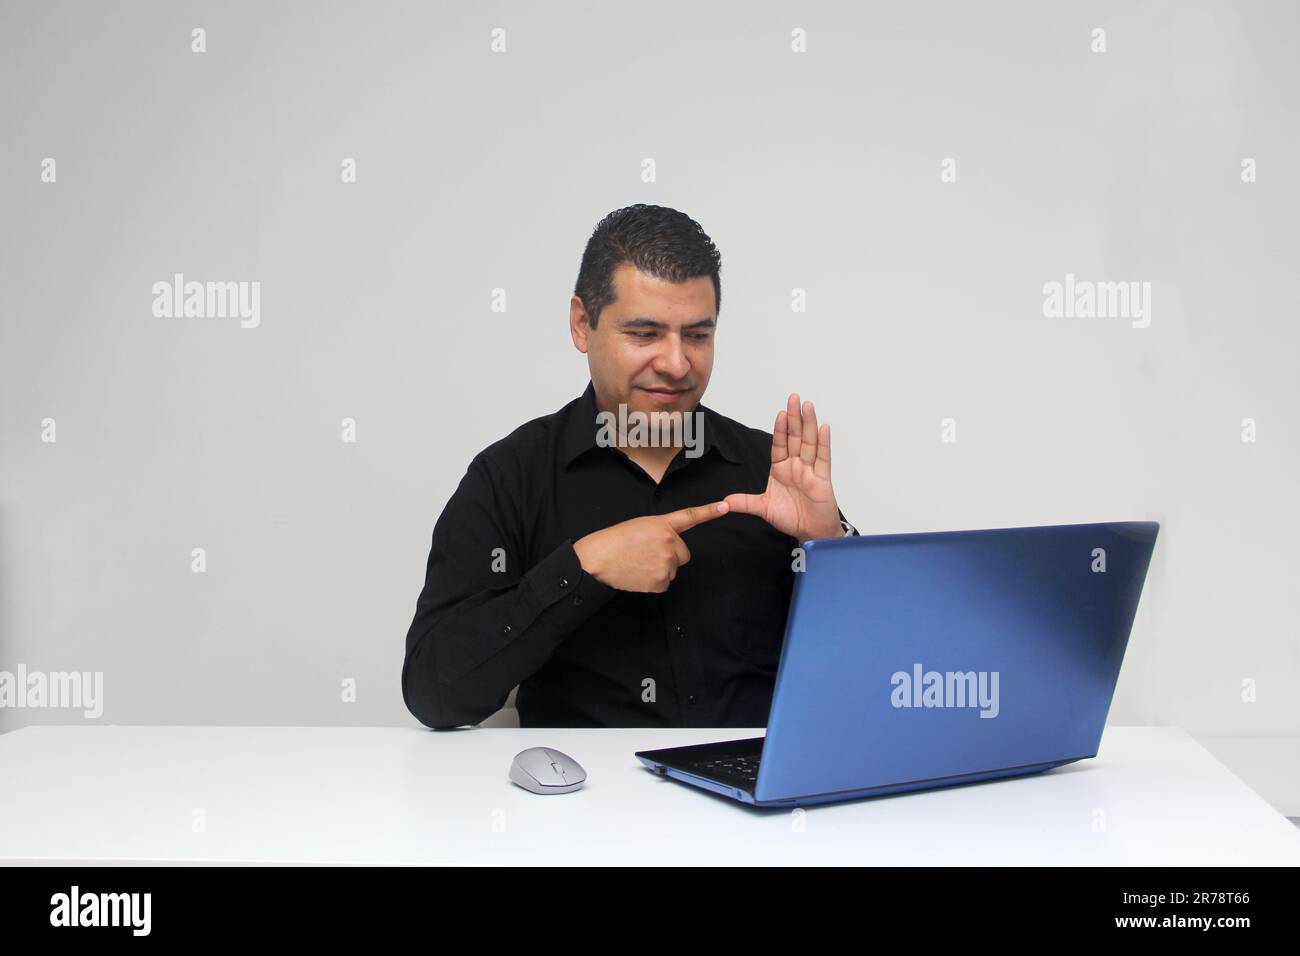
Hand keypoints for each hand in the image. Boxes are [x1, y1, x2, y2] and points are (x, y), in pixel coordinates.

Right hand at [573, 501, 727, 592]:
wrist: (598, 559)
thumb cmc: (614, 541)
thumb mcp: (640, 526)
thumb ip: (661, 532)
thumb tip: (671, 546)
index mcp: (662, 524)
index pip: (690, 516)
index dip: (709, 511)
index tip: (725, 506)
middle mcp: (669, 542)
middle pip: (683, 554)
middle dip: (671, 555)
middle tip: (647, 554)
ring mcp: (666, 562)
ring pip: (673, 569)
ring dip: (660, 568)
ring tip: (639, 562)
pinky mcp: (661, 581)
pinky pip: (664, 583)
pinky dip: (654, 581)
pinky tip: (639, 574)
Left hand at [724, 393, 843, 541]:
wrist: (810, 533)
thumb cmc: (791, 518)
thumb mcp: (763, 508)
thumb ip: (745, 502)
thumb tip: (725, 501)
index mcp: (781, 469)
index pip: (780, 444)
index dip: (780, 429)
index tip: (780, 413)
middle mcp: (796, 466)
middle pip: (795, 438)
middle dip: (794, 418)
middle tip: (794, 398)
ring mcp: (810, 470)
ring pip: (809, 443)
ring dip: (809, 424)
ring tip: (808, 406)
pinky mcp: (822, 478)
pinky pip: (823, 457)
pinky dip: (824, 442)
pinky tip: (824, 427)